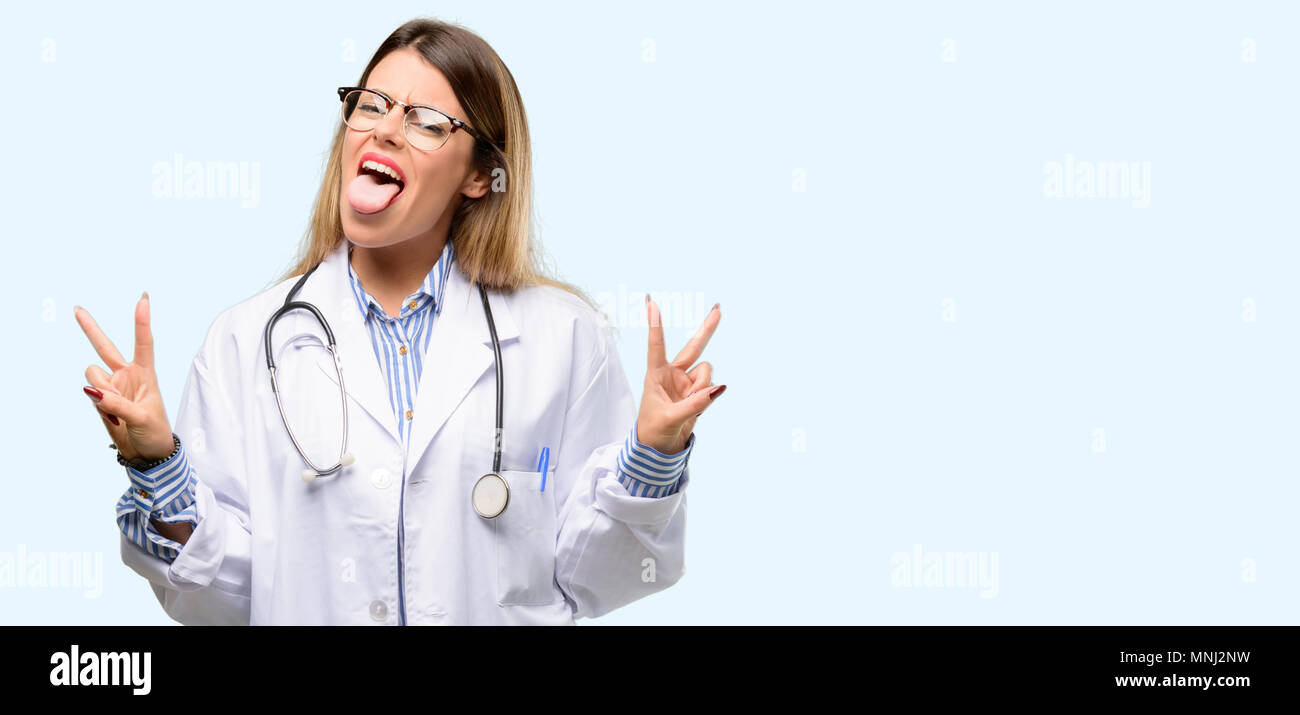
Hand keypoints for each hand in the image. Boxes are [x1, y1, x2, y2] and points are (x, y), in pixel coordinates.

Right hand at [75, 293, 174, 463]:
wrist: (147, 452)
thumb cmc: (155, 432)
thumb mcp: (142, 418)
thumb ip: (118, 405)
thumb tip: (92, 391)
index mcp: (145, 373)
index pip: (143, 343)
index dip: (142, 322)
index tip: (143, 299)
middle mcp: (126, 375)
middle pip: (104, 347)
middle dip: (89, 328)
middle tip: (76, 308)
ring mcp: (111, 386)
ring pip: (92, 375)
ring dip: (101, 391)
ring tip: (118, 410)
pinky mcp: (100, 399)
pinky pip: (90, 394)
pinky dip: (98, 405)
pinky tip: (113, 418)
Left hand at [636, 294, 723, 453]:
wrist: (660, 448)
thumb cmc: (653, 431)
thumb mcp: (670, 419)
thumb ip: (694, 405)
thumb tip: (719, 388)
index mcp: (656, 375)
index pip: (656, 346)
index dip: (655, 324)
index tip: (651, 302)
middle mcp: (673, 374)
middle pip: (694, 347)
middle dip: (707, 328)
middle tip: (719, 307)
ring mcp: (688, 383)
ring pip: (707, 372)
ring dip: (704, 388)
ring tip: (691, 404)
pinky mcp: (699, 393)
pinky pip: (712, 388)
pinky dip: (708, 397)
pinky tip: (698, 407)